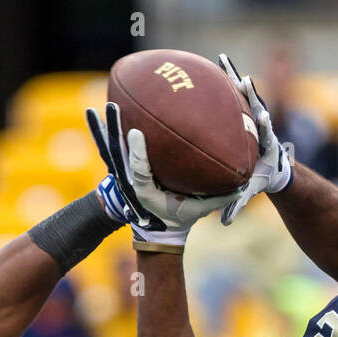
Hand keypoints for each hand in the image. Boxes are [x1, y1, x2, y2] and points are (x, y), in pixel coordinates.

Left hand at [87, 103, 236, 246]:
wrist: (156, 229)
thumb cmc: (178, 217)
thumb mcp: (198, 210)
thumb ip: (219, 198)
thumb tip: (243, 184)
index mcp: (146, 192)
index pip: (139, 171)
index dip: (136, 153)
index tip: (135, 133)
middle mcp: (130, 182)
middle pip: (118, 154)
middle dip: (115, 131)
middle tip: (113, 107)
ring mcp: (121, 175)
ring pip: (109, 150)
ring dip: (102, 130)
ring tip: (94, 108)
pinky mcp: (119, 169)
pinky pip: (109, 148)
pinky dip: (103, 132)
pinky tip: (97, 113)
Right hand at [217, 53, 294, 225]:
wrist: (272, 166)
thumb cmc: (260, 179)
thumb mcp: (250, 191)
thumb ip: (238, 205)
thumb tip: (225, 223)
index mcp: (264, 145)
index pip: (266, 132)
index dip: (264, 124)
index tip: (263, 116)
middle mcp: (259, 126)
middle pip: (255, 106)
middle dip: (250, 94)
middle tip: (243, 79)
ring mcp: (252, 116)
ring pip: (242, 94)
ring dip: (232, 78)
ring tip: (222, 61)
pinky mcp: (244, 112)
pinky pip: (231, 94)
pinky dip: (223, 81)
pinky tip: (213, 66)